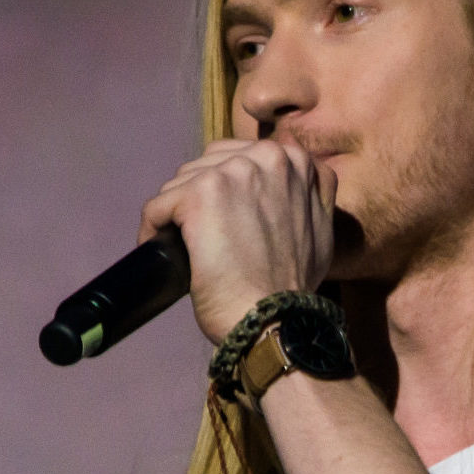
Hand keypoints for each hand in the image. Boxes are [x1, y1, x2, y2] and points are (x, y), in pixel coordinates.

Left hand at [139, 138, 335, 342]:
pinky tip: (158, 251)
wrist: (274, 317)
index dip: (224, 191)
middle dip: (197, 197)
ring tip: (179, 245)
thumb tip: (286, 185)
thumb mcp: (321, 227)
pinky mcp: (198, 195)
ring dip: (176, 215)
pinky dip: (151, 231)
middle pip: (206, 166)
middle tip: (198, 233)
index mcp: (295, 160)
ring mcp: (231, 173)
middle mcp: (266, 156)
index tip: (219, 219)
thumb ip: (307, 193)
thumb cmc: (293, 284)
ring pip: (180, 184)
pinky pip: (158, 206)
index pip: (238, 159)